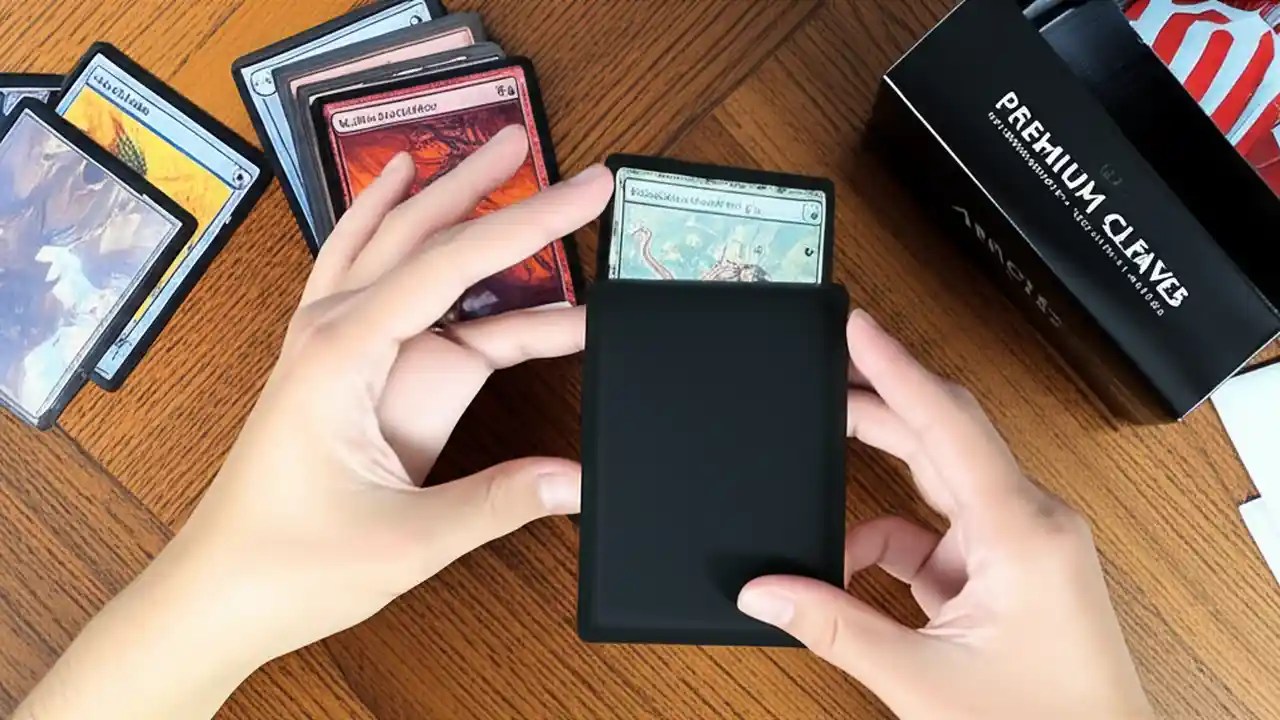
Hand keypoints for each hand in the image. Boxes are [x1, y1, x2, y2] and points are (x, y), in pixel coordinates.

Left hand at [16, 128, 613, 719]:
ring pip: (397, 246)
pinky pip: (367, 274)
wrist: (218, 593)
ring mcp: (333, 343)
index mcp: (344, 354)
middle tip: (563, 164)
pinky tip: (400, 189)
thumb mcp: (407, 539)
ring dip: (448, 196)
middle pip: (425, 235)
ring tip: (500, 152)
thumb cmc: (289, 564)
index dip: (531, 224)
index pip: (454, 265)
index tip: (587, 194)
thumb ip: (498, 502)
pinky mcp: (341, 366)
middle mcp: (335, 331)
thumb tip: (577, 481)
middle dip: (495, 190)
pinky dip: (386, 225)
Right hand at [737, 311, 1152, 719]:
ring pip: (939, 479)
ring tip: (822, 452)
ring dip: (879, 472)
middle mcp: (1029, 524)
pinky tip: (849, 562)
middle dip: (878, 401)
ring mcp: (1022, 546)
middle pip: (941, 436)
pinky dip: (890, 539)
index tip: (857, 324)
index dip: (896, 366)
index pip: (947, 423)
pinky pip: (939, 531)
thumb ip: (835, 628)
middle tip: (824, 366)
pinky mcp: (1009, 570)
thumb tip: (764, 592)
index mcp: (1022, 534)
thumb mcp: (924, 682)